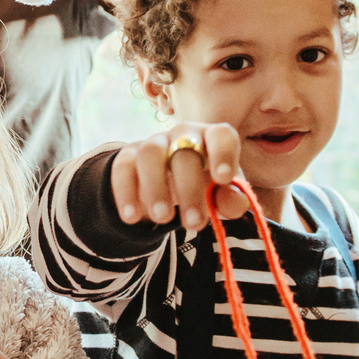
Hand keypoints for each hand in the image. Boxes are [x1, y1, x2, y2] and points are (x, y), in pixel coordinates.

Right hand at [110, 122, 250, 231]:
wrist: (164, 181)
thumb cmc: (201, 184)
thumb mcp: (219, 194)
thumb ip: (231, 199)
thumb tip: (235, 204)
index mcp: (211, 139)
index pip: (220, 135)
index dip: (223, 153)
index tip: (223, 178)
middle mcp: (182, 134)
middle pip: (184, 150)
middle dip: (190, 188)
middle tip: (194, 223)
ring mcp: (153, 143)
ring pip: (150, 154)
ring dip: (156, 187)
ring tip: (163, 218)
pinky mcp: (127, 156)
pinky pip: (122, 168)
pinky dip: (126, 193)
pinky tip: (131, 217)